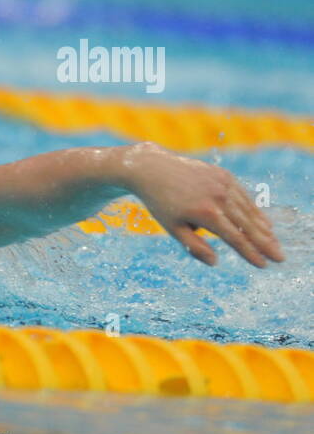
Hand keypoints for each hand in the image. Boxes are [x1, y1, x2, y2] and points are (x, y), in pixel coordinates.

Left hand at [124, 142, 282, 267]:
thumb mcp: (173, 228)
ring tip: (274, 243)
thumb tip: (215, 261)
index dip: (251, 253)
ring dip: (263, 228)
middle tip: (280, 258)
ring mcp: (224, 184)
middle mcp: (219, 197)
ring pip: (249, 210)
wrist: (153, 169)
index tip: (263, 265)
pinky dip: (254, 211)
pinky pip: (244, 197)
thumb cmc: (161, 203)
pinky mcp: (225, 175)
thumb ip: (194, 246)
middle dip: (266, 244)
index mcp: (206, 213)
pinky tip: (263, 223)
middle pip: (248, 226)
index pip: (235, 238)